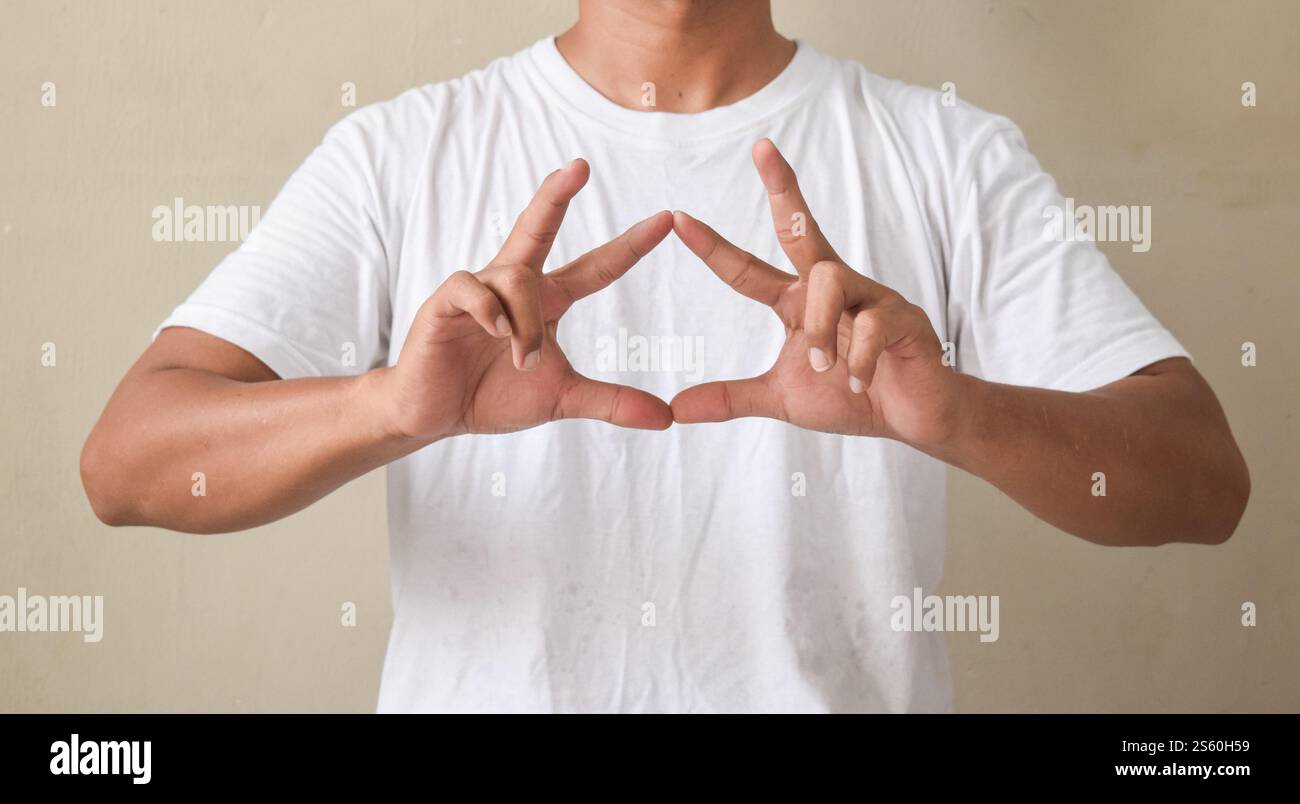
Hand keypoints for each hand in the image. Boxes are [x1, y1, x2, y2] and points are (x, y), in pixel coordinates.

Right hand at [381, 159, 673, 439]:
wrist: (435, 414)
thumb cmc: (494, 396)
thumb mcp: (563, 399)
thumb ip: (612, 402)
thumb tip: (667, 419)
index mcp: (546, 301)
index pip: (597, 266)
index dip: (630, 245)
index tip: (666, 219)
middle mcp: (515, 284)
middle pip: (539, 227)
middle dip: (556, 196)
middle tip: (580, 167)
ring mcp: (479, 288)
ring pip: (517, 278)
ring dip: (526, 323)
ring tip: (522, 358)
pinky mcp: (446, 301)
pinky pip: (473, 287)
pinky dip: (490, 310)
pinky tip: (495, 332)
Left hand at [670, 139, 963, 447]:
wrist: (915, 417)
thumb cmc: (853, 395)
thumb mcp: (781, 399)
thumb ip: (731, 399)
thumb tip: (676, 409)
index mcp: (800, 301)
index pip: (747, 269)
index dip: (713, 246)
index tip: (678, 217)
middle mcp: (834, 287)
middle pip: (801, 228)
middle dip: (783, 188)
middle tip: (762, 149)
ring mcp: (872, 298)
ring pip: (831, 280)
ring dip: (819, 328)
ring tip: (824, 368)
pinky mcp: (905, 319)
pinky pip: (873, 325)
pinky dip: (858, 360)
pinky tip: (859, 383)